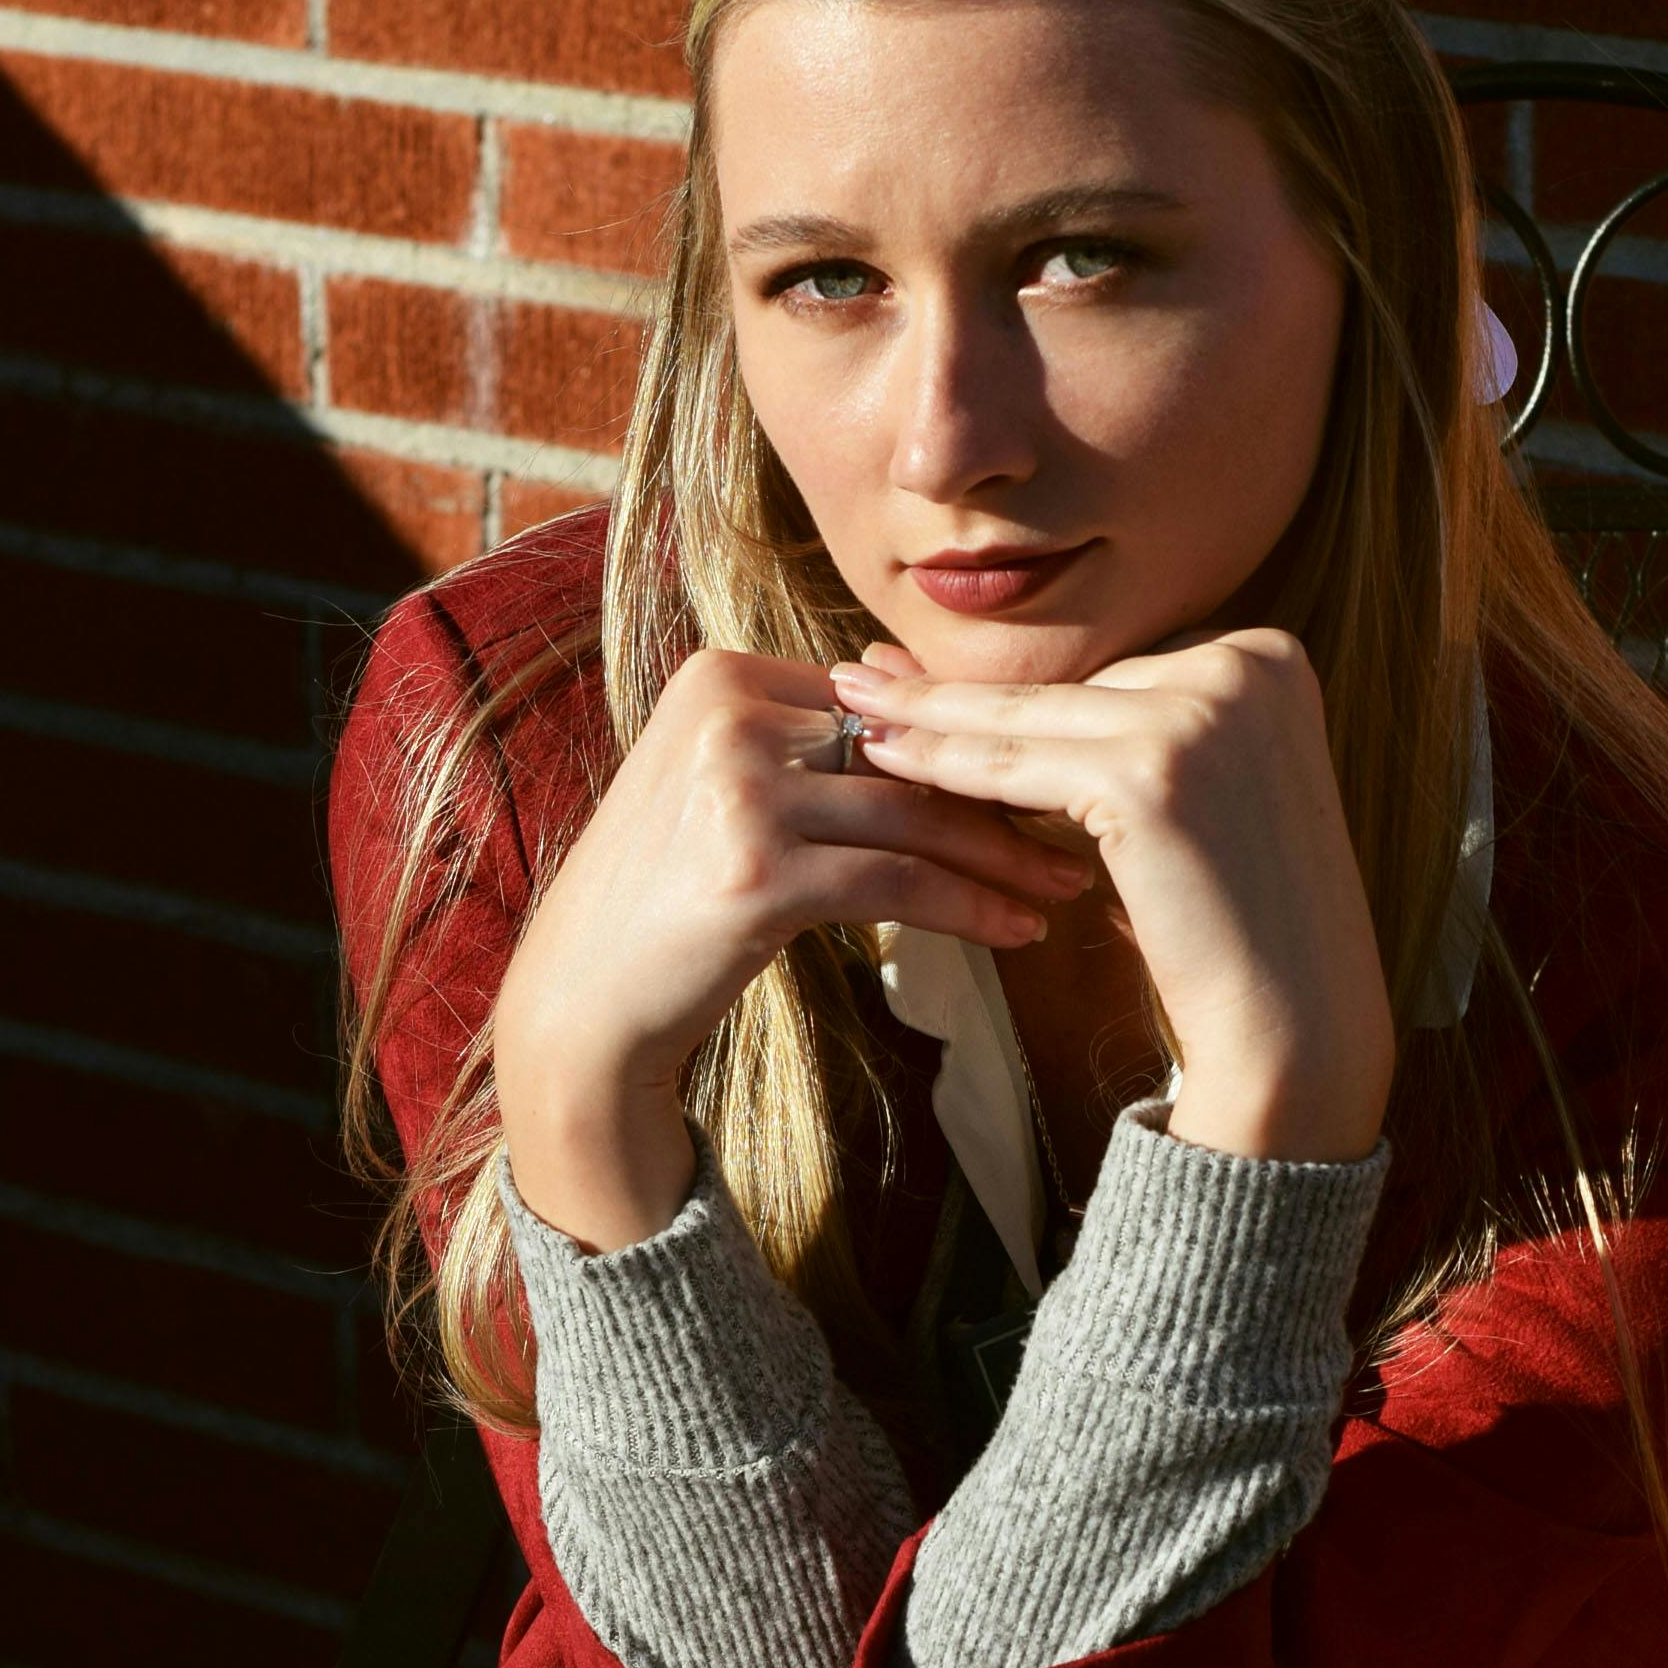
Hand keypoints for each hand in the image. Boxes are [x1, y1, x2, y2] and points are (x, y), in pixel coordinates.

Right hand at [493, 648, 1093, 1248]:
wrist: (586, 999)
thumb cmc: (668, 895)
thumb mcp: (724, 783)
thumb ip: (801, 728)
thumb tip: (901, 669)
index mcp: (720, 677)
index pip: (880, 705)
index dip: (965, 748)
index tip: (1041, 781)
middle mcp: (726, 716)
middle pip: (903, 755)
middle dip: (1000, 797)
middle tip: (1081, 828)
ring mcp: (737, 790)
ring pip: (912, 815)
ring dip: (1001, 858)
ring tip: (1062, 888)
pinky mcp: (756, 870)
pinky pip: (897, 881)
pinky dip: (968, 908)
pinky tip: (1015, 934)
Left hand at [827, 629, 1394, 1164]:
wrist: (1295, 1023)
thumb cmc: (1240, 923)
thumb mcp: (1202, 797)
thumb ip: (1130, 733)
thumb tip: (1017, 688)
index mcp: (1272, 658)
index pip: (1113, 670)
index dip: (1018, 686)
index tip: (925, 673)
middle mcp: (1249, 664)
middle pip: (1074, 685)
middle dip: (967, 693)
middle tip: (869, 678)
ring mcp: (1207, 712)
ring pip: (1034, 718)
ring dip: (932, 716)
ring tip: (854, 706)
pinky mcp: (1155, 771)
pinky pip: (1019, 765)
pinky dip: (946, 764)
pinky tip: (885, 758)